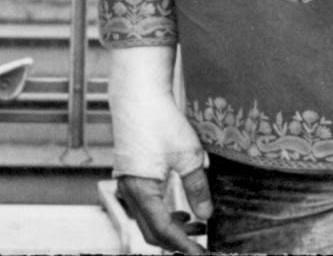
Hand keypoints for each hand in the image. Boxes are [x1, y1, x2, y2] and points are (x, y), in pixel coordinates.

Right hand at [108, 45, 210, 252]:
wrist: (137, 91)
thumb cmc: (160, 119)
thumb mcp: (187, 155)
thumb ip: (197, 187)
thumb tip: (206, 215)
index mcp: (141, 189)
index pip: (164, 231)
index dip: (185, 247)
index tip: (203, 255)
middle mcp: (129, 190)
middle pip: (151, 231)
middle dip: (177, 243)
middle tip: (203, 246)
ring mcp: (126, 182)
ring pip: (147, 220)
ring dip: (171, 229)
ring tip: (198, 227)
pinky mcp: (130, 173)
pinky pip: (144, 206)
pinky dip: (162, 215)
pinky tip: (181, 210)